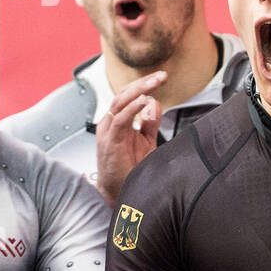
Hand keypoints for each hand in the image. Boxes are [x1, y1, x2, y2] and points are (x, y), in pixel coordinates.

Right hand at [95, 70, 166, 205]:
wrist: (121, 193)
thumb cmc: (130, 170)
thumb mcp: (146, 142)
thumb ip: (150, 123)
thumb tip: (155, 103)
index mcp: (118, 121)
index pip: (129, 95)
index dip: (144, 85)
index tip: (162, 77)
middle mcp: (111, 122)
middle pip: (124, 94)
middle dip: (143, 82)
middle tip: (161, 76)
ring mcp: (109, 130)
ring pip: (120, 101)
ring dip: (139, 90)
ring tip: (155, 82)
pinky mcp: (110, 141)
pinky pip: (120, 119)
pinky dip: (133, 108)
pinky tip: (145, 101)